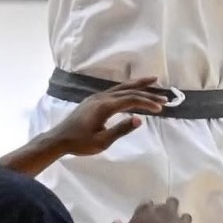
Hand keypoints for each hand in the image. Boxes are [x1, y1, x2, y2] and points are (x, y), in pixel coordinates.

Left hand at [51, 82, 166, 155]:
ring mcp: (96, 97)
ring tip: (152, 80)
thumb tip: (139, 120)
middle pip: (128, 91)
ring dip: (138, 85)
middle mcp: (101, 97)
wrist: (59, 139)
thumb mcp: (102, 141)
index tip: (160, 108)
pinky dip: (127, 89)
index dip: (147, 103)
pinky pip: (114, 90)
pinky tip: (132, 90)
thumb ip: (121, 130)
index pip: (131, 100)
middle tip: (164, 97)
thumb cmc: (80, 143)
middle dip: (147, 93)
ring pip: (121, 87)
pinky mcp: (93, 100)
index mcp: (104, 106)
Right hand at [108, 197, 191, 222]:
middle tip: (160, 220)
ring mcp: (173, 216)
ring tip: (172, 222)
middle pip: (162, 203)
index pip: (145, 203)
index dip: (146, 210)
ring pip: (175, 205)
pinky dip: (184, 221)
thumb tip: (117, 222)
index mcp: (143, 210)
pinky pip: (187, 217)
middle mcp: (159, 209)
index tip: (146, 219)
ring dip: (173, 211)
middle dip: (161, 209)